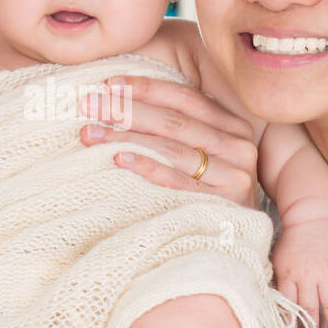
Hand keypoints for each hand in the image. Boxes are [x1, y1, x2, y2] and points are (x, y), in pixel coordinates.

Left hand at [81, 76, 259, 208]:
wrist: (236, 243)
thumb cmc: (211, 194)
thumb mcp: (205, 154)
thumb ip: (181, 127)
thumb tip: (124, 98)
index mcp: (233, 126)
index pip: (184, 98)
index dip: (146, 88)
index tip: (110, 84)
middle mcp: (238, 147)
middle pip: (173, 121)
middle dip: (127, 110)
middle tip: (89, 104)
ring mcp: (234, 176)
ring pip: (171, 148)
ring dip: (126, 137)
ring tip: (92, 133)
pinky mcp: (223, 204)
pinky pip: (176, 181)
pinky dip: (146, 167)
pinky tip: (118, 158)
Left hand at [272, 219, 327, 327]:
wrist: (311, 218)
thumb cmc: (291, 241)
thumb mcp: (276, 260)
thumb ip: (278, 282)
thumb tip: (275, 307)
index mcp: (288, 275)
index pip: (288, 306)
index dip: (291, 325)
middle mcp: (307, 276)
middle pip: (310, 309)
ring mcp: (326, 272)